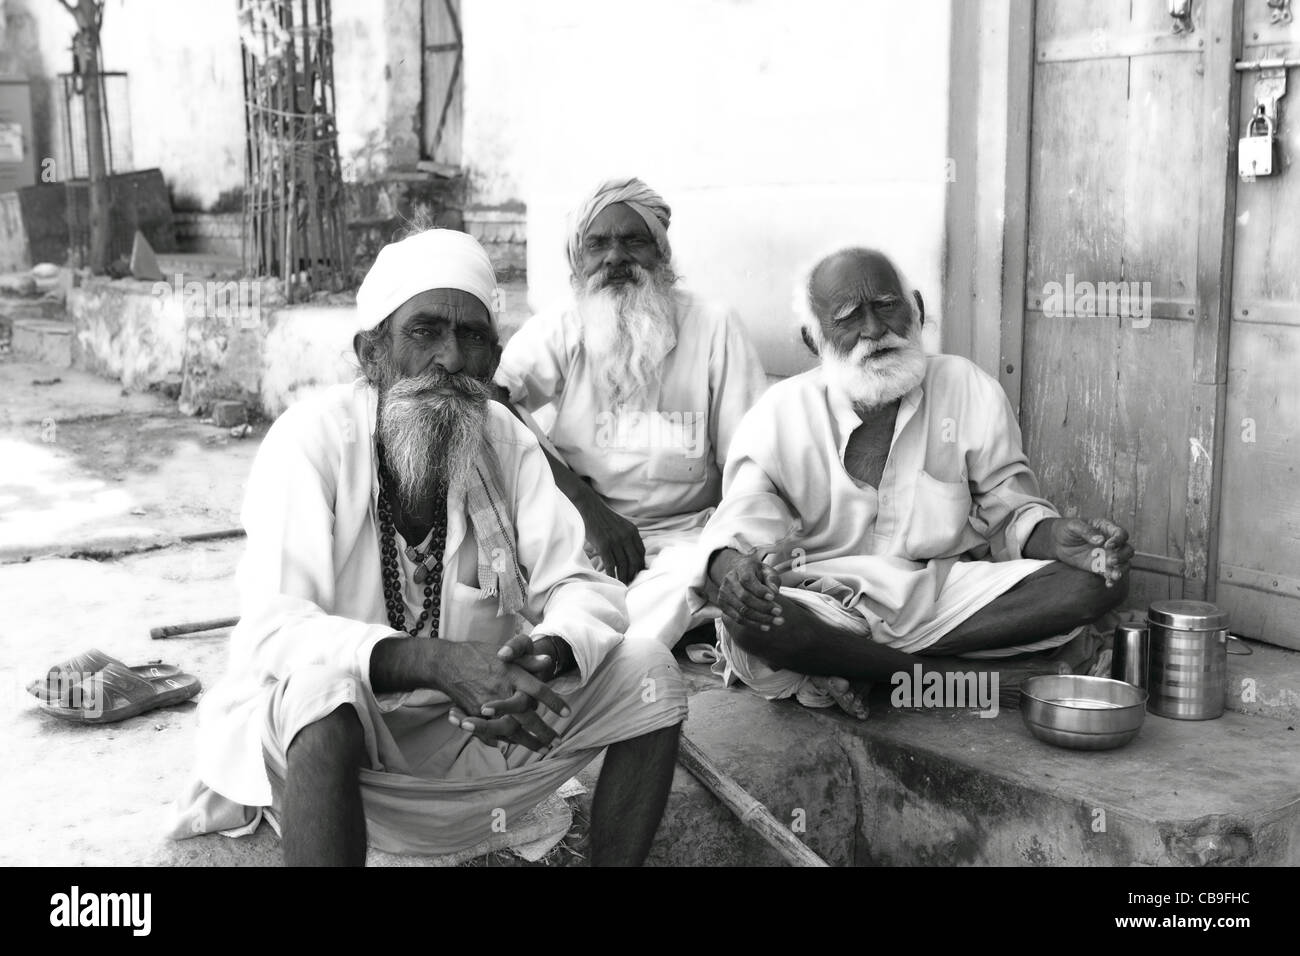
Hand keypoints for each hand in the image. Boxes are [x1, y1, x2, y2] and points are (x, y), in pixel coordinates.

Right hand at [435, 640, 569, 752]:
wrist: (445, 662)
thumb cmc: (477, 654)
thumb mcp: (505, 652)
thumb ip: (527, 660)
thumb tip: (548, 660)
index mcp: (511, 674)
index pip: (538, 690)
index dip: (553, 702)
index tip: (567, 714)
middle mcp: (501, 691)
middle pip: (527, 716)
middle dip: (543, 731)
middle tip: (557, 742)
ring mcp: (487, 705)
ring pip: (511, 729)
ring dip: (527, 741)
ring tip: (542, 749)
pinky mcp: (475, 715)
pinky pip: (491, 733)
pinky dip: (503, 741)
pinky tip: (515, 745)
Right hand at [578, 490, 645, 584]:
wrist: (588, 507)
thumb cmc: (602, 517)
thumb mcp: (620, 524)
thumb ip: (627, 536)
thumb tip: (629, 552)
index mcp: (633, 531)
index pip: (641, 552)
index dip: (640, 565)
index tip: (636, 573)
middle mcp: (627, 536)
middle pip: (635, 561)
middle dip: (633, 574)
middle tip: (630, 582)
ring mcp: (615, 540)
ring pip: (623, 565)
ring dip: (623, 577)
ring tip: (622, 584)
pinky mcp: (604, 544)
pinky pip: (611, 564)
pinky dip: (612, 573)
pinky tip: (611, 579)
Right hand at [709, 548, 784, 630]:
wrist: (740, 575)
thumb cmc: (757, 574)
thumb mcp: (767, 571)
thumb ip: (772, 579)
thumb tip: (774, 591)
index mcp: (741, 567)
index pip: (747, 580)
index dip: (759, 590)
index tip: (773, 597)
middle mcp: (729, 580)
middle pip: (745, 597)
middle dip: (764, 607)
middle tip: (779, 612)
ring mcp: (724, 593)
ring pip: (742, 610)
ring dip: (761, 618)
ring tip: (777, 621)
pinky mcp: (723, 605)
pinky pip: (738, 618)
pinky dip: (753, 624)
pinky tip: (766, 626)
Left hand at [1050, 517, 1132, 586]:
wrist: (1057, 541)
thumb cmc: (1067, 528)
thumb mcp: (1074, 525)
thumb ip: (1087, 531)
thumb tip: (1100, 540)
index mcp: (1107, 528)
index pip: (1121, 534)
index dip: (1118, 540)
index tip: (1107, 545)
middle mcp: (1112, 543)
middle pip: (1127, 550)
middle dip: (1122, 556)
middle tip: (1111, 560)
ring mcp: (1107, 555)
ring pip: (1123, 564)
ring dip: (1121, 570)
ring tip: (1115, 575)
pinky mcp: (1100, 567)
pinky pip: (1110, 574)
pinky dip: (1111, 579)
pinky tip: (1109, 584)